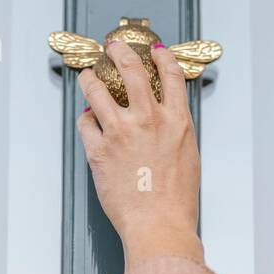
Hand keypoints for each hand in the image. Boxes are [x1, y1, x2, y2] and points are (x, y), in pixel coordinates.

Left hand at [76, 39, 203, 267]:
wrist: (159, 226)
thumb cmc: (176, 202)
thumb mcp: (187, 158)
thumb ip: (174, 132)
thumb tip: (160, 120)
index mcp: (177, 121)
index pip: (171, 75)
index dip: (161, 56)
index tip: (154, 50)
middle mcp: (149, 119)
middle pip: (131, 70)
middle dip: (120, 52)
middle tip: (113, 47)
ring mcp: (121, 133)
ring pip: (97, 90)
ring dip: (90, 79)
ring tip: (87, 76)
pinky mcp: (99, 150)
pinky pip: (85, 124)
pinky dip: (85, 120)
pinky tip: (87, 119)